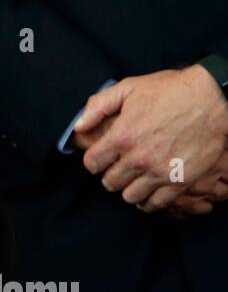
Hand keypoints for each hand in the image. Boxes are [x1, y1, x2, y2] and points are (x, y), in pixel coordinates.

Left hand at [73, 65, 227, 210]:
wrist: (215, 96)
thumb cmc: (172, 90)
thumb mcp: (130, 87)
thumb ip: (99, 106)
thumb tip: (78, 127)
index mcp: (122, 137)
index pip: (91, 164)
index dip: (96, 160)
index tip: (104, 157)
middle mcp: (138, 158)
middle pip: (109, 183)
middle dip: (112, 174)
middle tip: (122, 166)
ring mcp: (159, 172)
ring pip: (129, 196)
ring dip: (130, 188)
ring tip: (137, 177)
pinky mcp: (179, 180)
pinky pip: (155, 204)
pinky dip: (149, 201)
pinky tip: (150, 190)